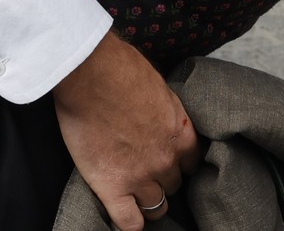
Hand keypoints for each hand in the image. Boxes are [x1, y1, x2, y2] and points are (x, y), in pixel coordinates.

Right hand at [53, 32, 199, 228]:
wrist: (90, 72)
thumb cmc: (120, 68)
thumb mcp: (158, 85)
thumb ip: (165, 110)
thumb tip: (159, 112)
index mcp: (180, 133)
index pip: (193, 164)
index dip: (179, 163)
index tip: (168, 160)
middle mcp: (166, 159)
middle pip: (174, 186)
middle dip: (161, 179)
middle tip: (143, 169)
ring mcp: (140, 176)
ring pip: (157, 208)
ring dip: (147, 201)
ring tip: (133, 192)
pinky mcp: (112, 186)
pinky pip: (129, 222)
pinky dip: (128, 222)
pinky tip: (122, 211)